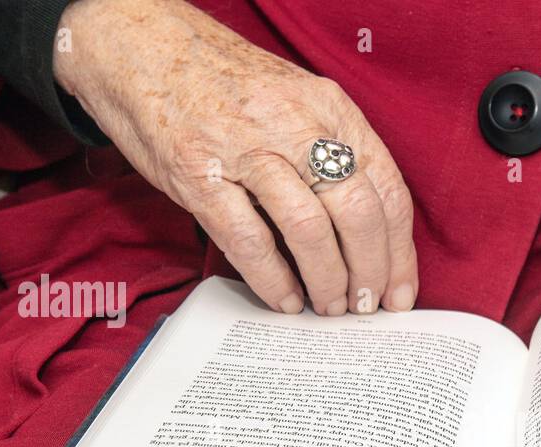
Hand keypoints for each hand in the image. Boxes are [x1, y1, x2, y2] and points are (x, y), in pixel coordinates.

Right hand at [54, 0, 417, 315]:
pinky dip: (272, 279)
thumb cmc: (222, 84)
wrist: (140, 44)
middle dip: (370, 272)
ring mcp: (244, 147)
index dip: (399, 250)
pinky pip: (248, 239)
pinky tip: (284, 299)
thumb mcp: (295, 100)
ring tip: (328, 306)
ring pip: (309, 229)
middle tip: (366, 307)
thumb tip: (368, 232)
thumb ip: (334, 151)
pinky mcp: (198, 173)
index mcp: (328, 106)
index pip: (386, 187)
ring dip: (327, 281)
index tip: (400, 290)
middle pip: (357, 212)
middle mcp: (293, 124)